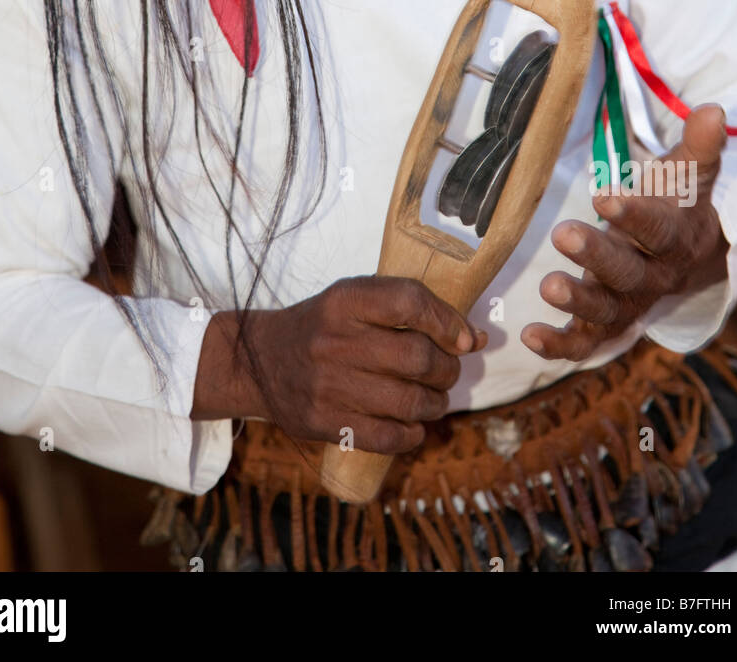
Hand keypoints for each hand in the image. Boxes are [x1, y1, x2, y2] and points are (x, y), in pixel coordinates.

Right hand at [197, 276, 485, 454]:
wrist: (259, 360)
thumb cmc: (323, 325)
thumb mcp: (355, 299)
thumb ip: (412, 311)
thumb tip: (477, 338)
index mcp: (344, 300)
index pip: (409, 302)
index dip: (447, 322)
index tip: (464, 339)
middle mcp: (334, 340)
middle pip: (417, 357)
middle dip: (447, 369)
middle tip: (446, 372)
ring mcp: (327, 384)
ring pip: (408, 401)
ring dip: (436, 404)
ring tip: (434, 399)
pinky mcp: (323, 422)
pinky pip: (386, 437)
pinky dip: (411, 434)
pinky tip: (412, 426)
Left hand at [521, 104, 728, 361]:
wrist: (688, 258)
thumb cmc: (677, 206)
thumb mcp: (689, 177)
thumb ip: (698, 148)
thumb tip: (713, 110)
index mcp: (674, 241)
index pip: (658, 229)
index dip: (634, 215)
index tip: (605, 196)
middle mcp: (652, 278)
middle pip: (627, 272)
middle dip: (596, 255)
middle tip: (563, 233)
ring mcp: (627, 304)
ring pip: (606, 310)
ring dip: (577, 302)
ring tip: (548, 286)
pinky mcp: (604, 323)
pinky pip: (585, 341)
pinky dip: (560, 344)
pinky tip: (529, 337)